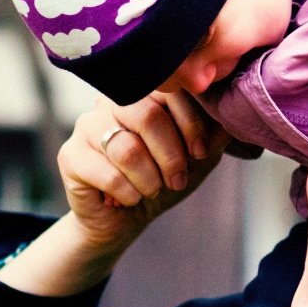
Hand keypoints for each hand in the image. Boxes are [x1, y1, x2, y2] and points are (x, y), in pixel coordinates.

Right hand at [58, 90, 230, 252]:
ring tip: (153, 190)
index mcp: (142, 93)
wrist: (128, 217)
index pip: (167, 89)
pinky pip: (106, 173)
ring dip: (150, 179)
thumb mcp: (198, 157)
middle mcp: (110, 102)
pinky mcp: (70, 156)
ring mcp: (86, 126)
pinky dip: (128, 193)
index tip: (200, 152)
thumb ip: (216, 132)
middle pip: (146, 115)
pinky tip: (130, 199)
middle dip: (171, 156)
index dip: (190, 122)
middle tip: (178, 179)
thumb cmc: (164, 179)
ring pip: (126, 148)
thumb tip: (237, 110)